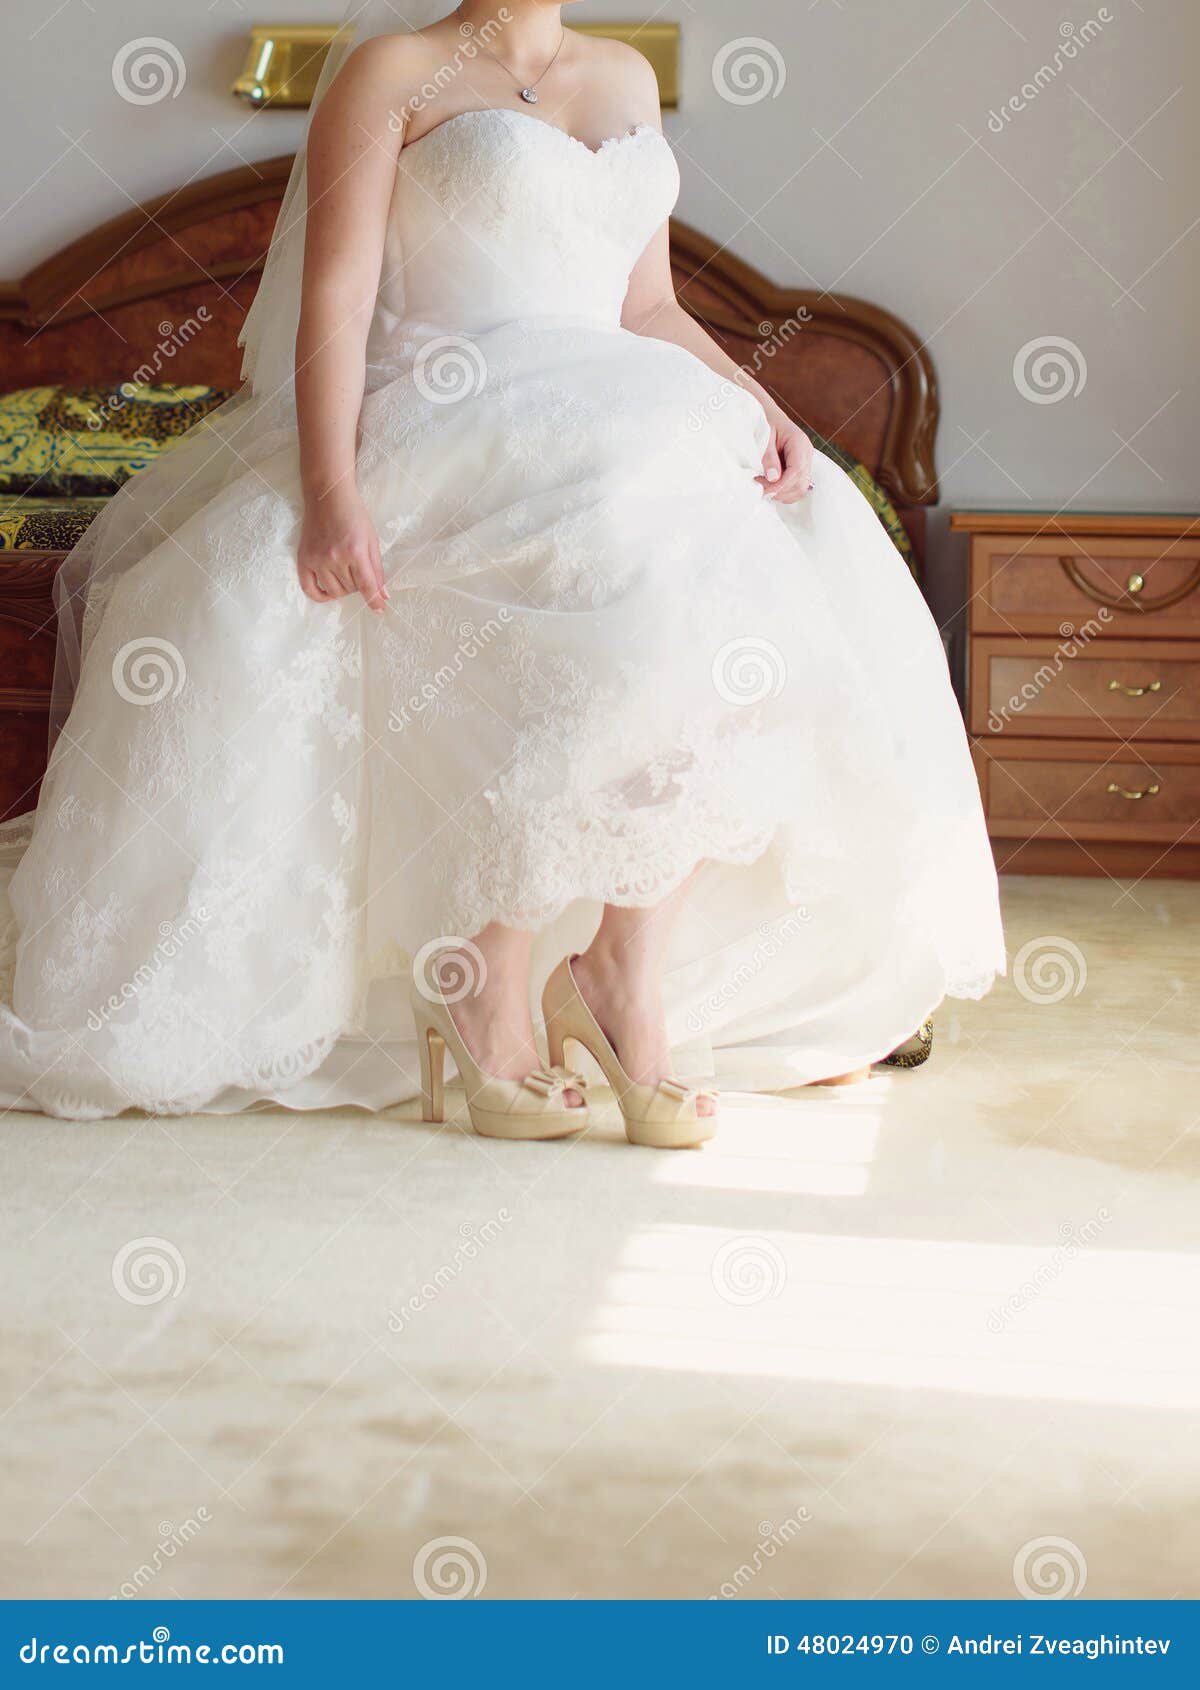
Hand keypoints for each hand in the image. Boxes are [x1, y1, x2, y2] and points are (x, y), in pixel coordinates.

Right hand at [297, 494, 387, 611]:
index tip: (379, 609)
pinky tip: (329, 592)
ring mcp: (317, 560)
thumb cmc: (354, 515)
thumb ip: (377, 570)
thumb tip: (383, 596)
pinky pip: (309, 590)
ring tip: (345, 573)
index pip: (366, 586)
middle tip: (358, 569)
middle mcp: (335, 558)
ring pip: (334, 592)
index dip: (374, 601)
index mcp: (355, 551)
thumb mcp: (372, 540)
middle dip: (358, 585)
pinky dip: (320, 596)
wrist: (328, 496)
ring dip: (343, 588)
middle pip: (350, 589)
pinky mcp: (303, 559)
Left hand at [757, 412, 813, 503]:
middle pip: (801, 483)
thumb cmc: (765, 423)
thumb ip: (768, 456)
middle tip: (761, 489)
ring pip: (800, 489)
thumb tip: (773, 478)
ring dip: (782, 493)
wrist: (769, 416)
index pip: (797, 470)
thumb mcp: (764, 437)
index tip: (765, 490)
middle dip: (781, 491)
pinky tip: (771, 486)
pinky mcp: (800, 469)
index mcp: (799, 442)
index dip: (781, 485)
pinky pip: (796, 487)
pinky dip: (784, 492)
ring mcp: (805, 462)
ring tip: (764, 487)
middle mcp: (806, 454)